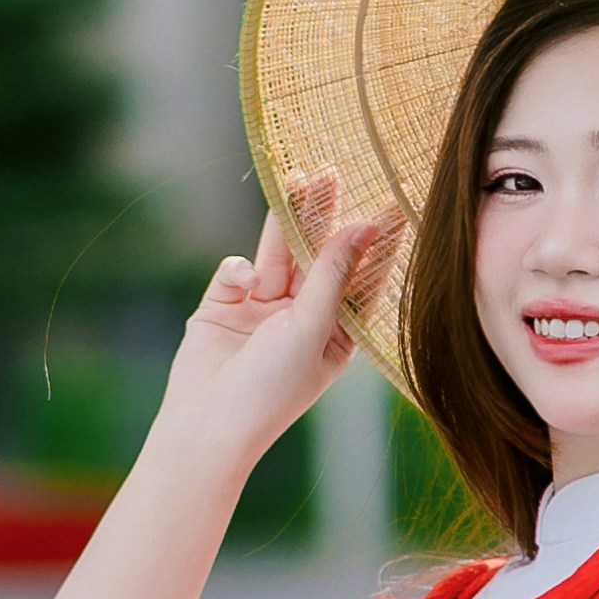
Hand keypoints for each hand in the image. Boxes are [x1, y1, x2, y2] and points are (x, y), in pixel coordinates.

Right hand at [159, 172, 390, 469]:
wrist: (206, 425)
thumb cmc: (271, 390)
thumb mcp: (310, 328)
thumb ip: (332, 274)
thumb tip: (361, 227)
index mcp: (334, 334)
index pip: (360, 280)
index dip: (374, 243)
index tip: (392, 204)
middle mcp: (301, 319)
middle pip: (315, 258)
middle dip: (322, 217)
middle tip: (332, 173)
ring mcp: (261, 311)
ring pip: (277, 254)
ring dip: (285, 221)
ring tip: (298, 179)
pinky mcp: (224, 305)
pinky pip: (235, 271)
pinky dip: (239, 270)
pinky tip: (245, 283)